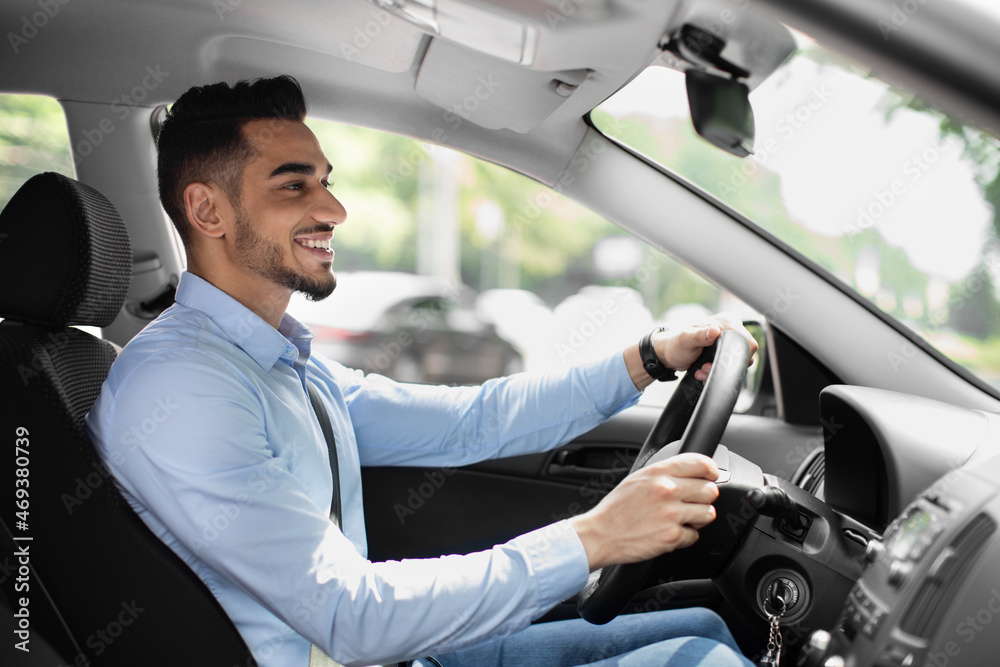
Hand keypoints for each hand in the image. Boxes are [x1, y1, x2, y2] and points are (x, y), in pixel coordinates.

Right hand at [569, 453, 720, 570]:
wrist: (600, 534)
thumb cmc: (616, 509)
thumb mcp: (638, 479)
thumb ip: (665, 474)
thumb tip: (693, 474)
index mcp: (658, 472)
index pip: (701, 463)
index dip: (711, 471)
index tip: (712, 477)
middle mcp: (667, 490)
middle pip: (710, 490)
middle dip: (704, 498)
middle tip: (691, 503)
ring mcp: (671, 514)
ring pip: (708, 513)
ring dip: (698, 518)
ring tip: (682, 519)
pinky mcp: (672, 536)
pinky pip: (694, 535)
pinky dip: (684, 537)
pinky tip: (669, 532)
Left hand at [655, 312, 758, 381]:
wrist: (669, 353)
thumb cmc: (675, 344)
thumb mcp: (685, 340)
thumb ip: (699, 335)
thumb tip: (714, 330)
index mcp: (726, 321)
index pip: (746, 341)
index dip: (735, 356)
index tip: (715, 362)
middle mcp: (731, 329)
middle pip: (743, 354)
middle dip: (724, 366)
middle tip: (705, 368)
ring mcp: (729, 340)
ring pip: (737, 362)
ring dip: (718, 370)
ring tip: (702, 370)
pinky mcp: (726, 351)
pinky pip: (730, 365)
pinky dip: (717, 371)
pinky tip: (704, 372)